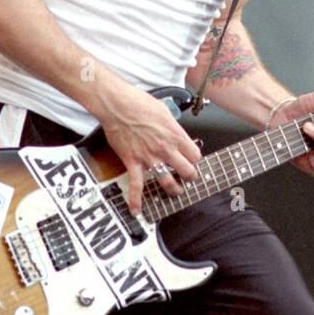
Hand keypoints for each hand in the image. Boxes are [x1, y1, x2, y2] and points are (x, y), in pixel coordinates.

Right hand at [93, 86, 201, 215]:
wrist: (118, 105)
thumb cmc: (139, 103)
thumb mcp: (164, 110)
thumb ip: (172, 125)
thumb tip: (175, 131)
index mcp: (175, 135)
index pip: (195, 155)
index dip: (195, 159)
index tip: (192, 160)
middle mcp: (166, 149)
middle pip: (187, 171)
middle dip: (190, 177)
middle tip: (188, 178)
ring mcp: (150, 158)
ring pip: (168, 182)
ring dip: (173, 190)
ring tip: (176, 192)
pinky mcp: (133, 163)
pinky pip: (136, 186)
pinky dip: (135, 200)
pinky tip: (137, 210)